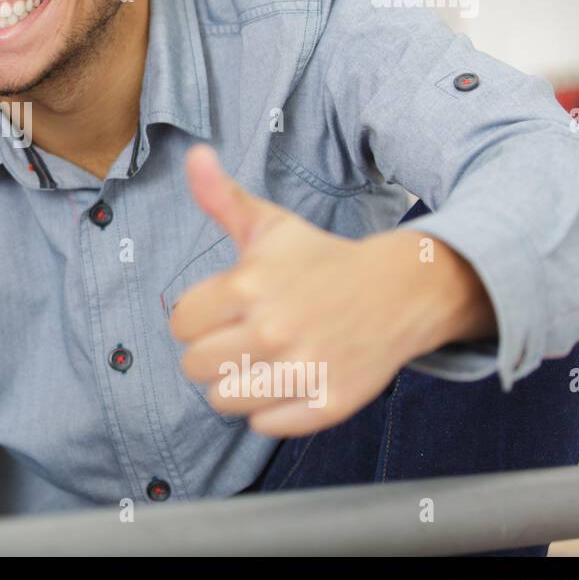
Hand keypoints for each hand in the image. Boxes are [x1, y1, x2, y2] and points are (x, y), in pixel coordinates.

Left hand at [168, 143, 493, 437]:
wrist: (398, 291)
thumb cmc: (322, 260)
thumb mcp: (270, 225)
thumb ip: (221, 197)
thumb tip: (193, 153)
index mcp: (249, 285)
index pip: (180, 323)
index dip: (197, 317)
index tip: (224, 309)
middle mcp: (272, 330)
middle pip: (194, 366)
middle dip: (212, 352)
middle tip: (244, 336)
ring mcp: (301, 371)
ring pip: (222, 400)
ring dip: (236, 384)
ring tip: (263, 360)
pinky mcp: (326, 404)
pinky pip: (263, 426)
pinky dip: (271, 410)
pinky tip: (290, 380)